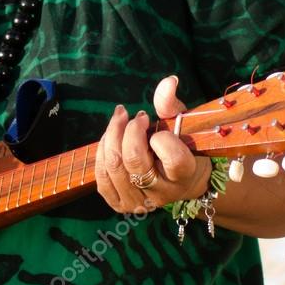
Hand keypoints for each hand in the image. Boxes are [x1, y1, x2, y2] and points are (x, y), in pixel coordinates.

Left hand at [95, 76, 211, 213]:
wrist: (177, 180)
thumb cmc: (180, 146)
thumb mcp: (180, 123)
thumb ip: (171, 104)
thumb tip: (169, 81)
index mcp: (183, 176)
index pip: (173, 158)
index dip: (162, 138)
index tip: (158, 128)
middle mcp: (161, 195)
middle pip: (133, 159)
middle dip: (129, 129)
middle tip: (135, 116)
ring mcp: (138, 203)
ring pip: (114, 166)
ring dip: (112, 135)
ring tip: (120, 120)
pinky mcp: (120, 204)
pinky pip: (101, 176)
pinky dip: (103, 151)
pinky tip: (110, 138)